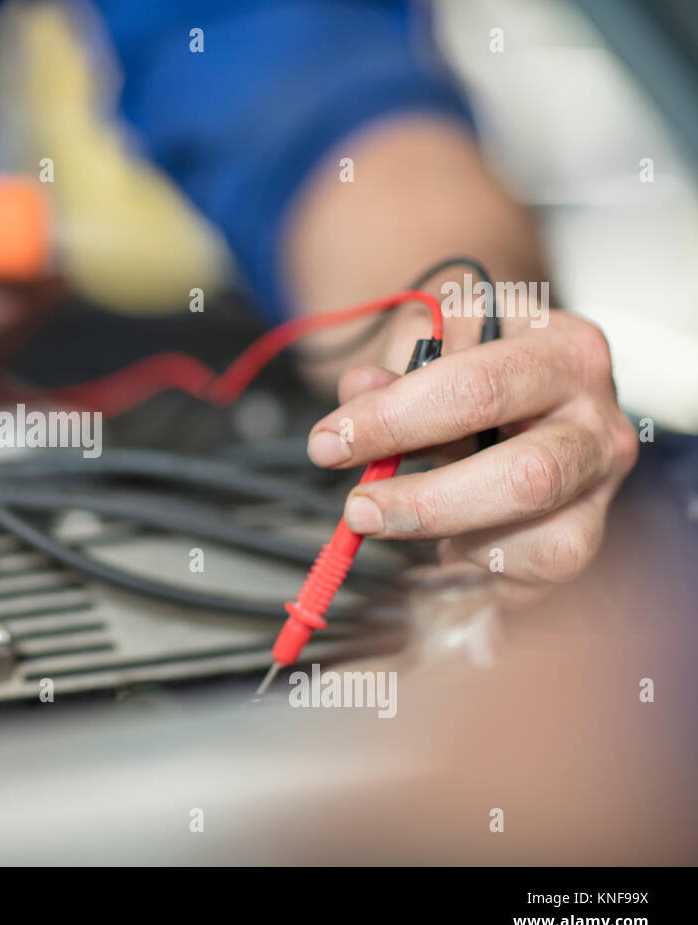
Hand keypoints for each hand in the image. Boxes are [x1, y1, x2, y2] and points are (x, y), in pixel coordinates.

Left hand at [305, 310, 638, 603]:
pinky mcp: (582, 541)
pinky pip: (528, 571)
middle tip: (358, 510)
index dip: (394, 421)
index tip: (330, 443)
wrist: (514, 402)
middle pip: (524, 477)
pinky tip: (444, 538)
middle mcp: (597, 421)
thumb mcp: (427, 353)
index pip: (476, 388)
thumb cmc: (467, 375)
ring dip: (447, 538)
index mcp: (563, 350)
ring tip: (399, 518)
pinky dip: (470, 561)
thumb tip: (358, 392)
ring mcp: (598, 488)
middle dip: (425, 503)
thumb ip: (391, 375)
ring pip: (533, 541)